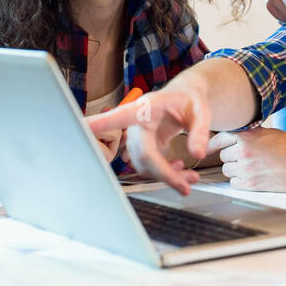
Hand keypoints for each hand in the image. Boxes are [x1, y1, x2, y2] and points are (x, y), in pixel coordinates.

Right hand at [87, 85, 212, 194]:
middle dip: (163, 174)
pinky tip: (180, 171)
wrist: (185, 97)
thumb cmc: (189, 98)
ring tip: (191, 179)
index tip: (83, 126)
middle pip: (142, 155)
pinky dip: (166, 174)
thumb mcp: (201, 110)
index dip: (101, 123)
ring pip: (145, 165)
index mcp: (146, 108)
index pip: (121, 116)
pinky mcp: (144, 147)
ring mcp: (138, 137)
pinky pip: (150, 166)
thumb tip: (197, 155)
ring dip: (166, 176)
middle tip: (185, 187)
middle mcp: (136, 124)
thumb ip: (199, 130)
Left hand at [211, 128, 285, 191]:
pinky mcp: (252, 184)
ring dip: (236, 169)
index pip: (219, 139)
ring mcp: (246, 169)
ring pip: (227, 170)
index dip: (212, 144)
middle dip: (232, 157)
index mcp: (246, 136)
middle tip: (247, 157)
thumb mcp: (267, 132)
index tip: (206, 147)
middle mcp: (243, 152)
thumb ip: (247, 135)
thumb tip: (231, 138)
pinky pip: (234, 183)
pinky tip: (253, 176)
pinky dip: (240, 181)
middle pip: (223, 156)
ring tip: (253, 166)